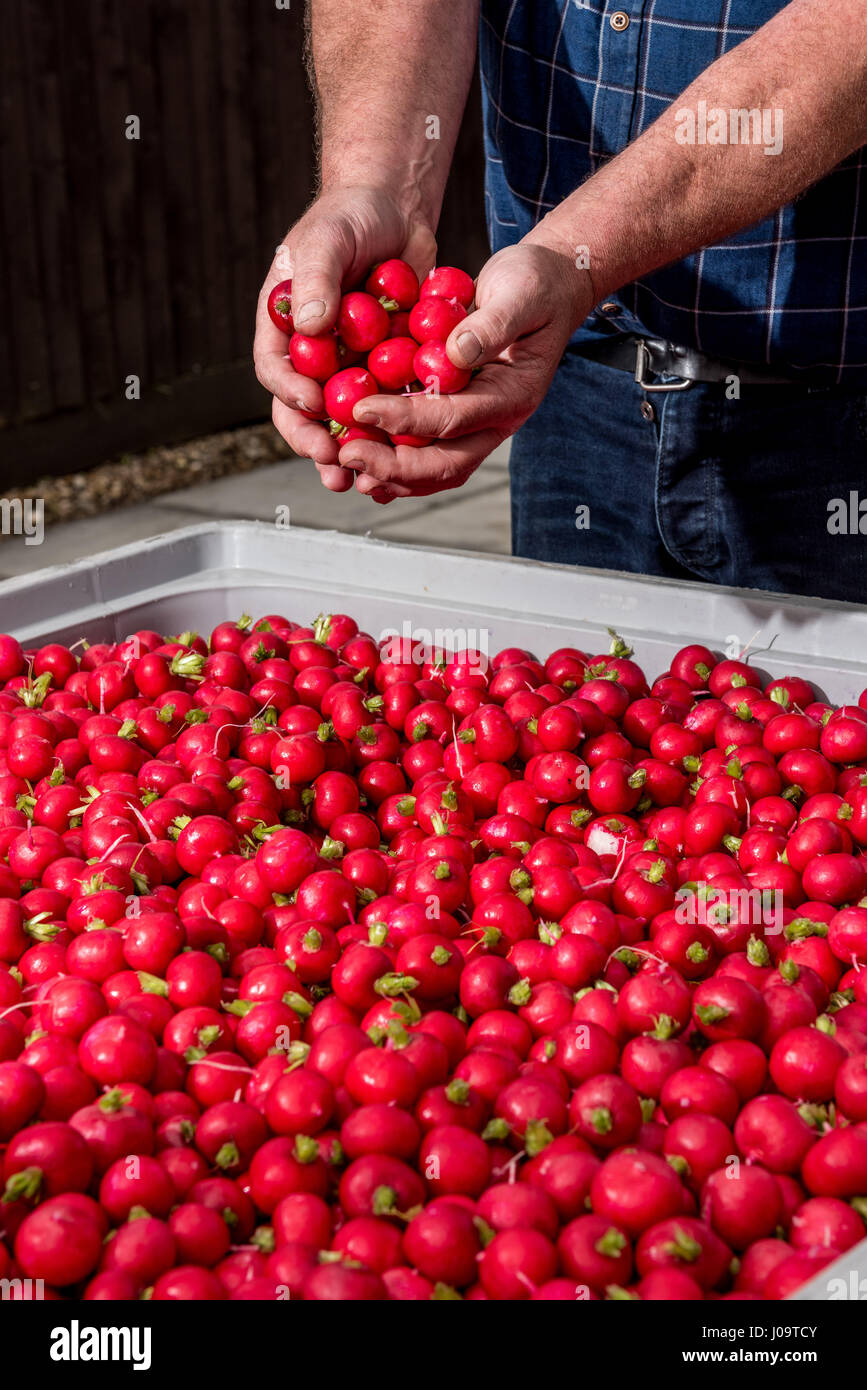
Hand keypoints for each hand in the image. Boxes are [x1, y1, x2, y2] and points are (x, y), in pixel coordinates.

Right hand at [254, 185, 435, 495]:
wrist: (396, 211)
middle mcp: (310, 353)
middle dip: (315, 440)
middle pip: (303, 409)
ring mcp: (345, 365)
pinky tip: (404, 455)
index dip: (289, 393)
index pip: (275, 369)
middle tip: (332, 463)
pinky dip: (391, 431)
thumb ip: (316, 280)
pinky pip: (384, 405)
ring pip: (342, 418)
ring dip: (350, 451)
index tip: (312, 405)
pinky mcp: (382, 370)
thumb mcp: (329, 240)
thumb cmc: (351, 216)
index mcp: (284, 326)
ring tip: (359, 481)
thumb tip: (310, 327)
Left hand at [335, 239, 594, 498]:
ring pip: (435, 469)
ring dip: (391, 475)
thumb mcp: (521, 292)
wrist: (548, 288)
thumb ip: (493, 324)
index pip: (453, 420)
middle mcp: (495, 420)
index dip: (406, 420)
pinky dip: (395, 460)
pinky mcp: (461, 418)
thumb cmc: (537, 285)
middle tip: (348, 454)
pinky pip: (429, 452)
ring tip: (348, 466)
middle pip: (444, 463)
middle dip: (393, 466)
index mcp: (511, 395)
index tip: (362, 409)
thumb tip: (455, 352)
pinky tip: (362, 459)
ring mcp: (478, 425)